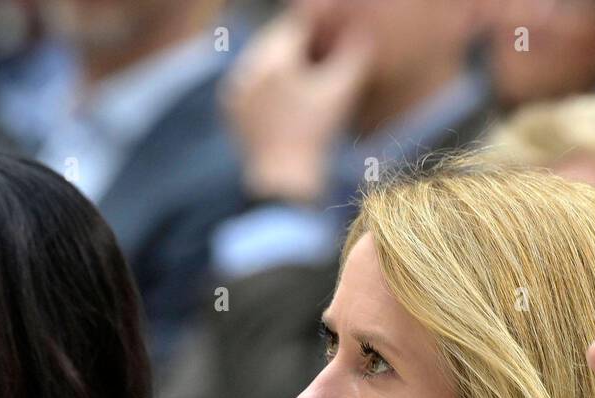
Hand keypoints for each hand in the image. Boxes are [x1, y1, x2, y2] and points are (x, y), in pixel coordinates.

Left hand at [222, 12, 373, 204]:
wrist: (284, 183)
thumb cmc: (317, 138)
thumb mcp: (340, 94)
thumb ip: (353, 56)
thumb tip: (361, 32)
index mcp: (272, 60)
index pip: (296, 24)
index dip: (316, 16)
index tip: (330, 11)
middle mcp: (248, 69)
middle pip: (276, 39)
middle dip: (300, 34)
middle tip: (320, 29)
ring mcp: (237, 89)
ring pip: (263, 59)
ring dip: (285, 54)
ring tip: (308, 56)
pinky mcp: (233, 109)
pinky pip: (253, 81)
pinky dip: (270, 77)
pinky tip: (289, 82)